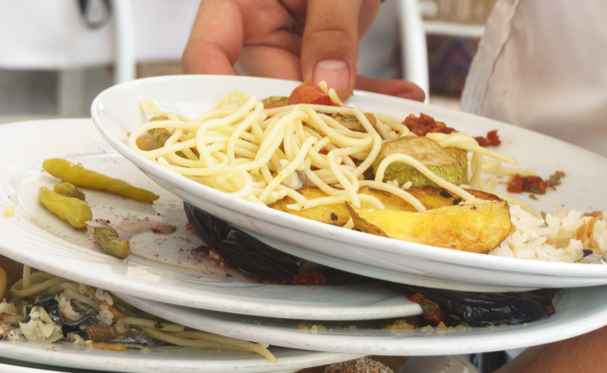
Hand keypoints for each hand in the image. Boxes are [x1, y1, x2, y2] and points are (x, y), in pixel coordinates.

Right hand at [182, 0, 425, 100]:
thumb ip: (331, 26)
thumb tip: (331, 79)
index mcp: (234, 3)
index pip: (207, 54)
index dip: (221, 93)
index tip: (260, 119)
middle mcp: (251, 30)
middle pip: (263, 86)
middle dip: (306, 110)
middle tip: (344, 126)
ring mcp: (281, 45)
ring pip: (304, 94)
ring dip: (350, 105)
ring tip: (390, 112)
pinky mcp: (311, 56)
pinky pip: (334, 83)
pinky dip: (368, 92)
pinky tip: (399, 97)